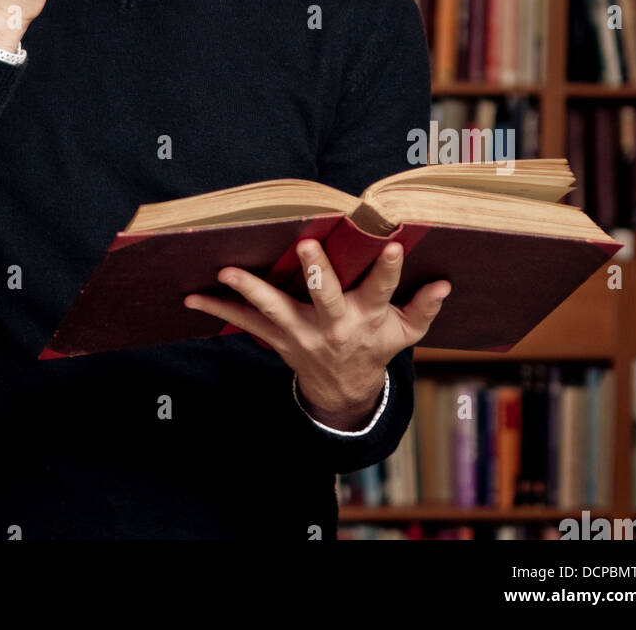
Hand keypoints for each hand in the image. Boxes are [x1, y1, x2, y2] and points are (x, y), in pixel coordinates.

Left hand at [184, 240, 450, 427]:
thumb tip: (444, 283)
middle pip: (325, 298)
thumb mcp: (405, 334)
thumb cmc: (376, 347)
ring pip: (274, 310)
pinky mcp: (276, 339)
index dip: (387, 270)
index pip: (382, 291)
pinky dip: (217, 311)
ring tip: (225, 270)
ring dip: (249, 289)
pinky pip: (244, 324)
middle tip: (306, 246)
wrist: (344, 392)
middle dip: (316, 273)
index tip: (393, 244)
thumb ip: (422, 308)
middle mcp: (332, 326)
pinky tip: (191, 297)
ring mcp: (301, 334)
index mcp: (366, 319)